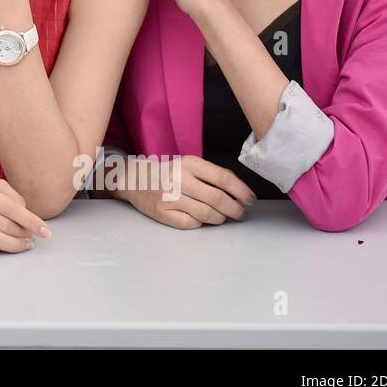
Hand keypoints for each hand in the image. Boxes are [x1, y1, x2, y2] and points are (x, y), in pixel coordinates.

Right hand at [0, 178, 50, 254]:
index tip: (45, 230)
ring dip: (14, 245)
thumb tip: (28, 215)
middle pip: (2, 225)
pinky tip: (6, 246)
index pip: (9, 206)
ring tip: (26, 244)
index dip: (30, 220)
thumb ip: (11, 195)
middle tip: (34, 237)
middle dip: (23, 233)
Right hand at [114, 154, 254, 228]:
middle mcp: (178, 179)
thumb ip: (213, 176)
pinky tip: (200, 217)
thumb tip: (241, 194)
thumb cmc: (169, 175)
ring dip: (220, 218)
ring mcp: (169, 197)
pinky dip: (201, 222)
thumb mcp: (189, 166)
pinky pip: (192, 223)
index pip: (223, 178)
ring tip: (222, 217)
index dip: (241, 191)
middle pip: (217, 199)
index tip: (250, 200)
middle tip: (240, 213)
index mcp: (189, 163)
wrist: (136, 181)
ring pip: (207, 214)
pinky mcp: (162, 213)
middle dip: (235, 209)